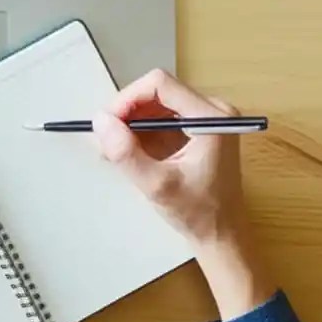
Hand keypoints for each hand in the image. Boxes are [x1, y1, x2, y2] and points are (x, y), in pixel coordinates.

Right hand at [92, 69, 274, 319]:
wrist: (222, 236)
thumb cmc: (197, 212)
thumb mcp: (157, 185)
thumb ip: (126, 152)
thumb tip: (99, 120)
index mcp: (211, 117)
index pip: (159, 85)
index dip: (127, 98)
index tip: (108, 124)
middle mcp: (212, 110)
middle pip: (157, 92)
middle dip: (126, 112)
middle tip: (106, 140)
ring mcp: (206, 119)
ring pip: (156, 103)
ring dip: (131, 122)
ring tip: (114, 148)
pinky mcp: (198, 130)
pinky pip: (161, 117)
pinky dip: (141, 131)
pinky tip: (129, 151)